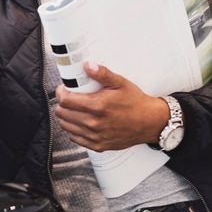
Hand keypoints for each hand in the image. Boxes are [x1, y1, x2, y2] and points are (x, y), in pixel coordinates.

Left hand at [54, 62, 169, 151]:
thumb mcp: (120, 83)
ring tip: (73, 109)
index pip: (65, 101)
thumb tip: (87, 65)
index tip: (64, 88)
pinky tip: (80, 122)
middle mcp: (94, 124)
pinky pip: (75, 139)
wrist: (150, 123)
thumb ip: (102, 74)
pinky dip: (74, 129)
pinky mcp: (98, 145)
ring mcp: (95, 136)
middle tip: (68, 97)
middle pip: (62, 114)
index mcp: (98, 106)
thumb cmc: (136, 102)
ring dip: (65, 117)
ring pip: (66, 127)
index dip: (60, 93)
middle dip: (61, 104)